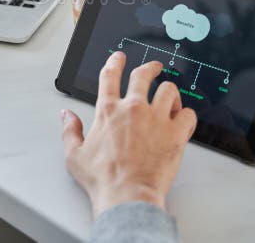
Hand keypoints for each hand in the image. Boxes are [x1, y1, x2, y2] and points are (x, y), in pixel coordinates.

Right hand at [60, 52, 195, 217]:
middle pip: (144, 75)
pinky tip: (182, 119)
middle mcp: (133, 108)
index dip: (115, 62)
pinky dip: (186, 115)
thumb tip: (66, 116)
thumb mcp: (74, 155)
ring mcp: (156, 119)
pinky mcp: (175, 133)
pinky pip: (188, 114)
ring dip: (170, 92)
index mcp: (108, 111)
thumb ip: (70, 131)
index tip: (119, 58)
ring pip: (169, 90)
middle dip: (150, 67)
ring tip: (170, 98)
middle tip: (155, 67)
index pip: (110, 75)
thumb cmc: (103, 179)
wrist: (127, 195)